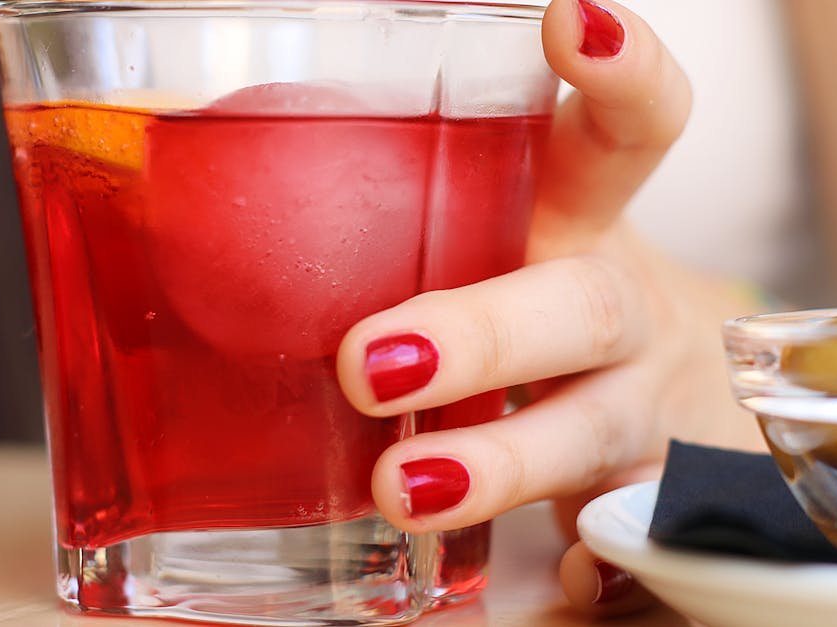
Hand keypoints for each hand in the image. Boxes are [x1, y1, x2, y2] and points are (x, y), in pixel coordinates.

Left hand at [335, 0, 764, 614]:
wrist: (668, 394)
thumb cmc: (537, 295)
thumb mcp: (490, 235)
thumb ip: (388, 213)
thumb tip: (168, 169)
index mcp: (579, 218)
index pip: (627, 131)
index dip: (619, 76)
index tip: (572, 21)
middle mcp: (620, 305)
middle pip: (588, 300)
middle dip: (486, 331)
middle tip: (373, 362)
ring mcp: (641, 405)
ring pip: (595, 428)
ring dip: (502, 459)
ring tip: (406, 488)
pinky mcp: (649, 494)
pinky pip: (628, 539)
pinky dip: (589, 571)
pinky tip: (549, 590)